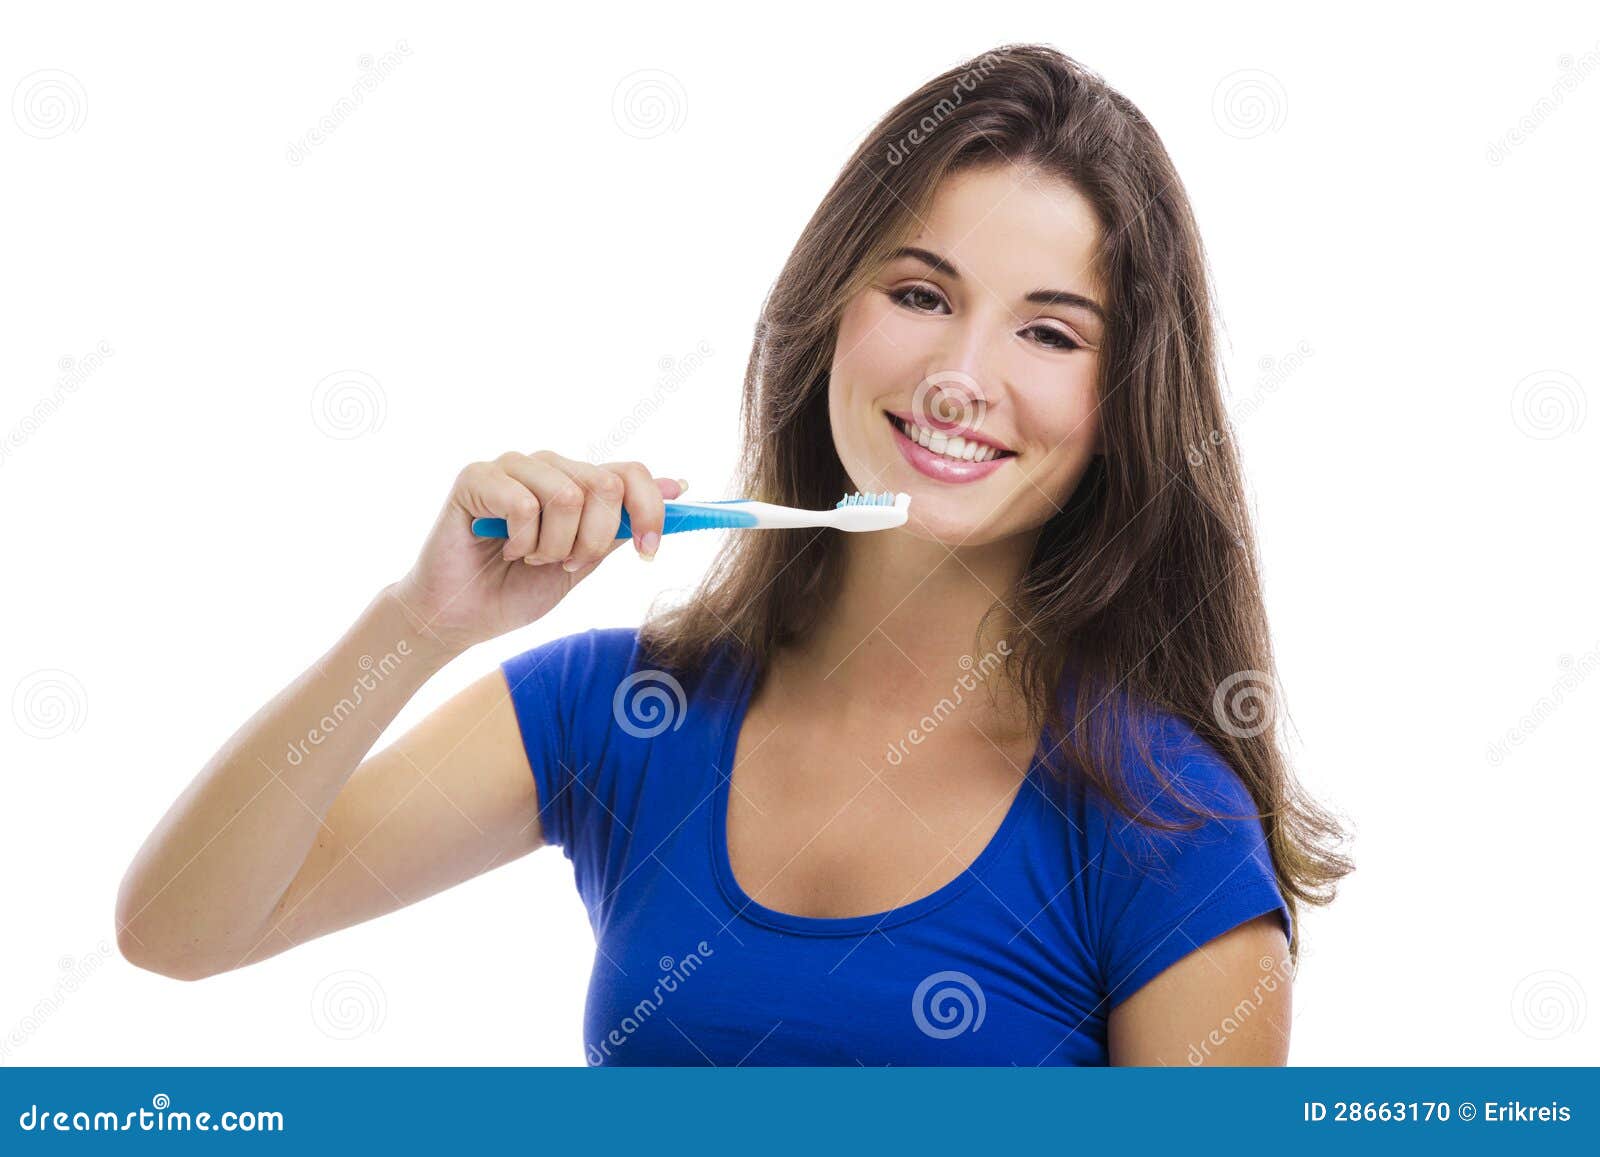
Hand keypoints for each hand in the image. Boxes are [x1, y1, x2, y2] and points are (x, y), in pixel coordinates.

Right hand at [388, 451, 685, 653]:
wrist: (459, 619)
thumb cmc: (516, 590)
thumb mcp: (583, 562)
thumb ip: (621, 526)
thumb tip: (679, 487)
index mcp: (576, 482)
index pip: (631, 472)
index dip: (650, 510)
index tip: (648, 552)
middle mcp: (548, 466)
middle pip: (605, 484)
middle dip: (593, 540)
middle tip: (565, 564)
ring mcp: (511, 466)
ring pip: (568, 495)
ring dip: (555, 545)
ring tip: (529, 557)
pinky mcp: (476, 477)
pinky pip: (524, 503)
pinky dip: (521, 539)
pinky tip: (503, 547)